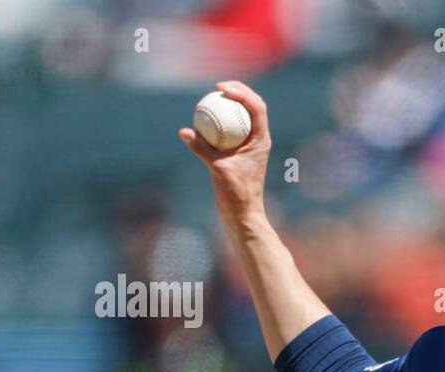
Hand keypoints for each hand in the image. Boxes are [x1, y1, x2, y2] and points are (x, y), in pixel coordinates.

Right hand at [178, 80, 271, 222]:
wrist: (243, 213)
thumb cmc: (236, 194)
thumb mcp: (217, 170)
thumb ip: (201, 149)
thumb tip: (184, 131)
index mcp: (261, 140)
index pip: (257, 108)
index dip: (242, 92)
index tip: (222, 87)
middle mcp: (258, 139)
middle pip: (253, 106)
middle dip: (239, 91)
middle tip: (218, 85)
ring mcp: (250, 145)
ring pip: (243, 117)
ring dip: (230, 103)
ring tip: (213, 94)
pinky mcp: (240, 151)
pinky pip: (230, 129)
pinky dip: (219, 121)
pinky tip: (203, 117)